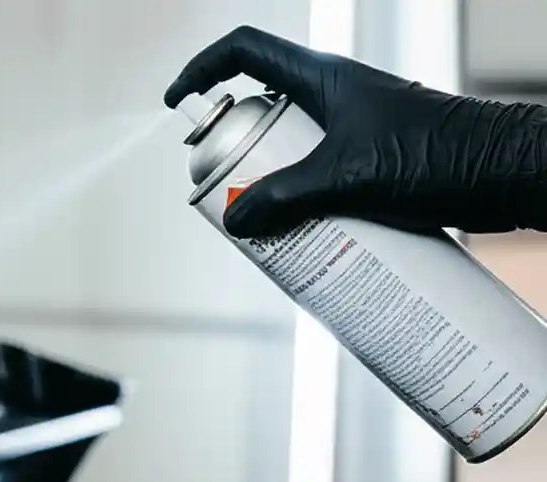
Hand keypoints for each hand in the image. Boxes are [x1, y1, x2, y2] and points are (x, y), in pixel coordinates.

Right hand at [164, 26, 546, 237]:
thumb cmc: (434, 154)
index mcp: (321, 76)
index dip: (202, 70)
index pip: (244, 51)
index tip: (177, 104)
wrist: (504, 172)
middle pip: (259, 107)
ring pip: (288, 146)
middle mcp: (332, 96)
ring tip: (253, 218)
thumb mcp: (347, 177)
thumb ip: (285, 196)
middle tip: (216, 182)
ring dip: (264, 179)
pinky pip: (315, 173)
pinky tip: (296, 232)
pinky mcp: (368, 159)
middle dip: (230, 146)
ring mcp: (351, 127)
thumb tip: (234, 218)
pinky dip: (297, 199)